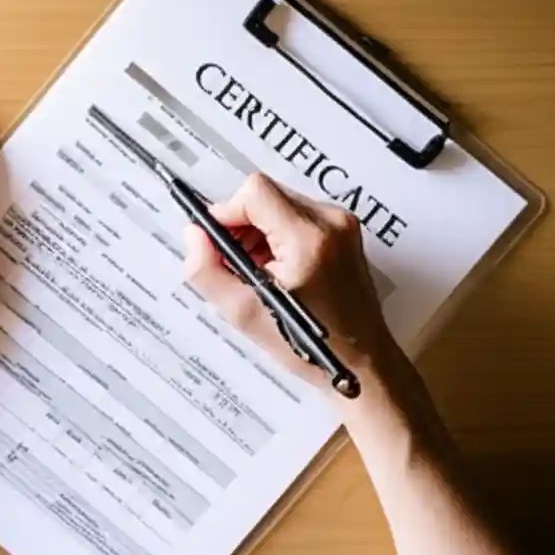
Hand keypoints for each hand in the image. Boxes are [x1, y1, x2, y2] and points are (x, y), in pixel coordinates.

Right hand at [182, 173, 402, 391]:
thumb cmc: (309, 346)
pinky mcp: (346, 230)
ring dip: (258, 230)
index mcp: (307, 240)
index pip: (254, 192)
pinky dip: (278, 234)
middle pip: (266, 194)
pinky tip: (277, 268)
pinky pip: (298, 214)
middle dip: (241, 224)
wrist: (361, 361)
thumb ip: (207, 270)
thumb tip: (194, 234)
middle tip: (236, 263)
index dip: (226, 213)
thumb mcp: (243, 313)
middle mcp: (330, 222)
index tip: (216, 242)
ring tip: (258, 271)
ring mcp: (342, 224)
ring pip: (279, 202)